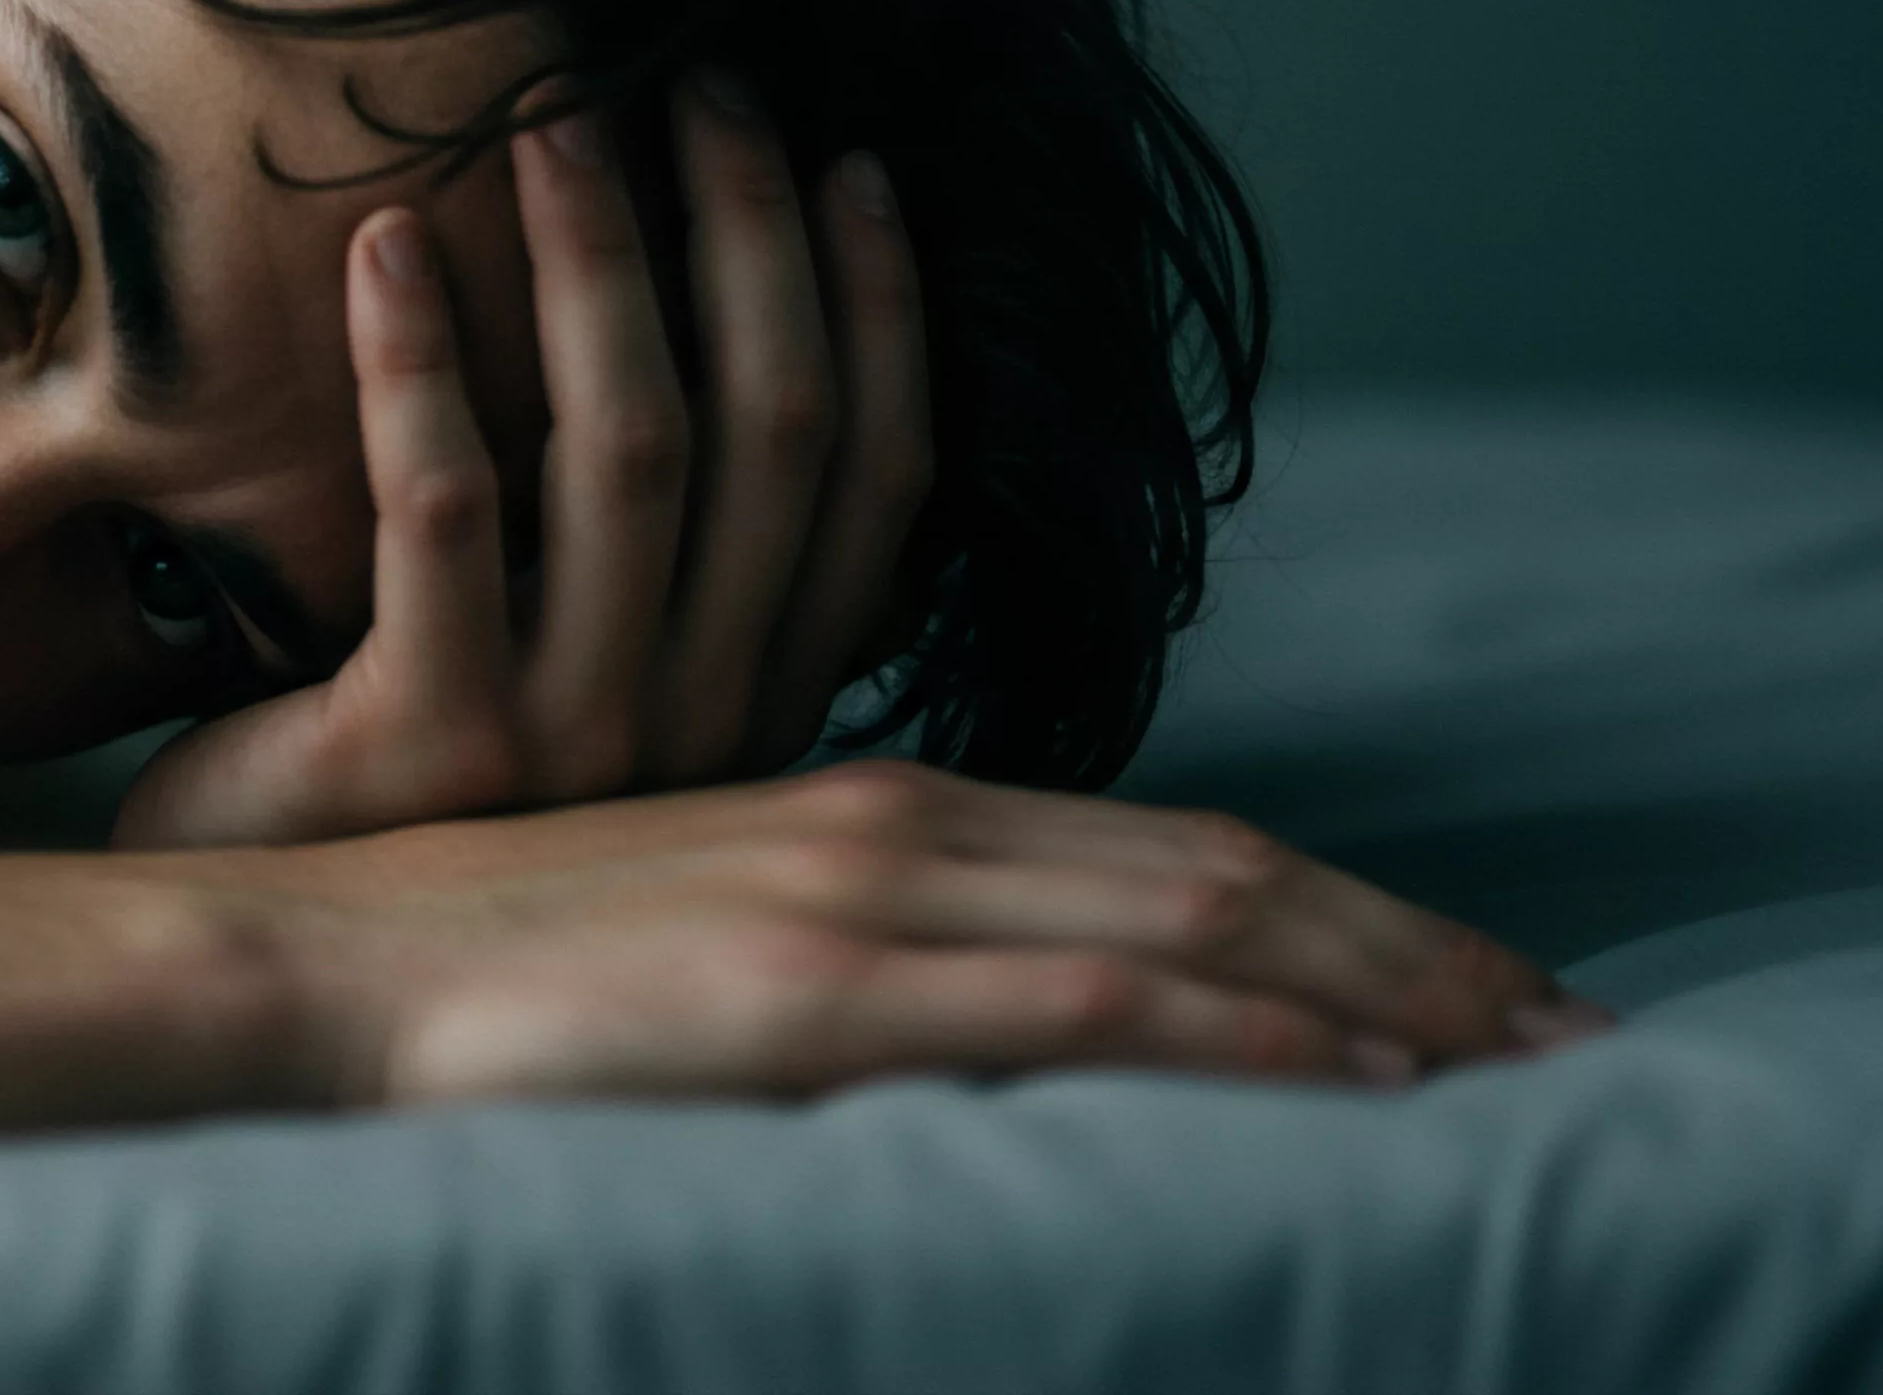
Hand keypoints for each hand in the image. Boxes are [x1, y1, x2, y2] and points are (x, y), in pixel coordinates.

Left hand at [118, 77, 923, 848]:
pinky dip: (419, 361)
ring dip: (592, 261)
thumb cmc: (415, 783)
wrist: (252, 958)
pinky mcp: (423, 744)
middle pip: (772, 433)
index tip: (851, 154)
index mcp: (762, 701)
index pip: (877, 479)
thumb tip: (727, 324)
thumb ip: (664, 553)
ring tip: (545, 116)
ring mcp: (571, 741)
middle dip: (744, 233)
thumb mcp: (581, 672)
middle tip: (694, 75)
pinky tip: (380, 242)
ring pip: (628, 450)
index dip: (879, 309)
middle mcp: (702, 726)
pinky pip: (437, 512)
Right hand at [222, 763, 1615, 1103]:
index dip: (1347, 899)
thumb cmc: (486, 952)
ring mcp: (853, 899)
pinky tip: (1341, 1078)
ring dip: (1377, 983)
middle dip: (1417, 944)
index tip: (1480, 974)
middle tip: (1567, 1023)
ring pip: (1190, 919)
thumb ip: (849, 932)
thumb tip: (973, 1006)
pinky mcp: (801, 990)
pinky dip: (1238, 1037)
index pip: (1169, 842)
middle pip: (1223, 865)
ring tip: (1518, 1052)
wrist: (314, 963)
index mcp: (873, 803)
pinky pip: (1078, 1010)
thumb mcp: (703, 919)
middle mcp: (892, 825)